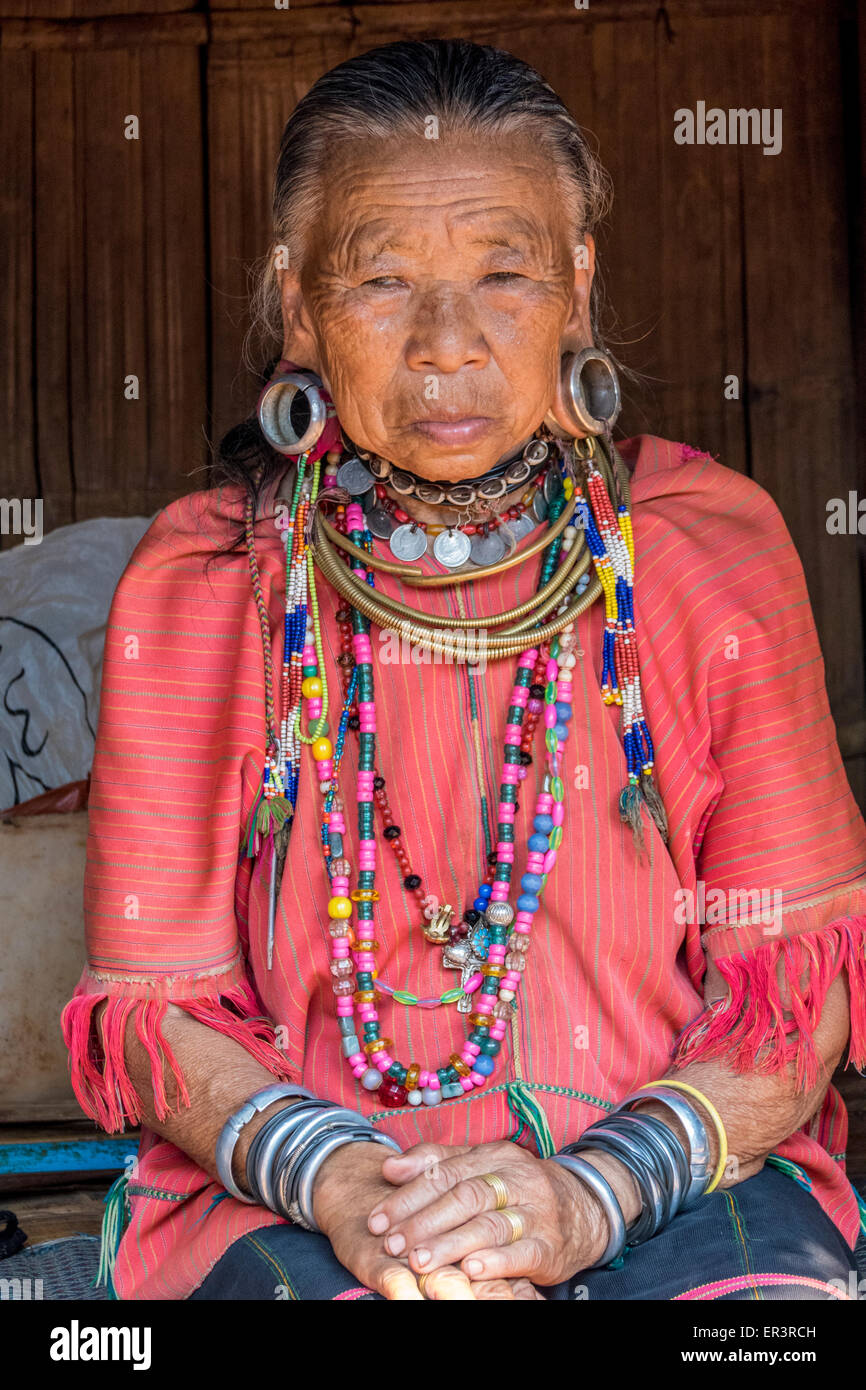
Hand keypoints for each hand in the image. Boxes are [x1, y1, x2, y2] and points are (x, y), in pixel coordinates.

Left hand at [311, 1140, 543, 1298]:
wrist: (586, 1206)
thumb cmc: (519, 1188)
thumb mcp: (482, 1164)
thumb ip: (435, 1162)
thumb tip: (389, 1167)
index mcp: (495, 1155)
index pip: (444, 1172)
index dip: (407, 1196)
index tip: (376, 1219)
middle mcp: (517, 1178)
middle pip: (464, 1196)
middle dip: (423, 1221)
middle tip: (392, 1244)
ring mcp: (536, 1211)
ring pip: (489, 1224)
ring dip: (450, 1243)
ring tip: (418, 1261)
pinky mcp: (551, 1245)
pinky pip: (521, 1252)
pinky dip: (494, 1261)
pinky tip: (469, 1269)